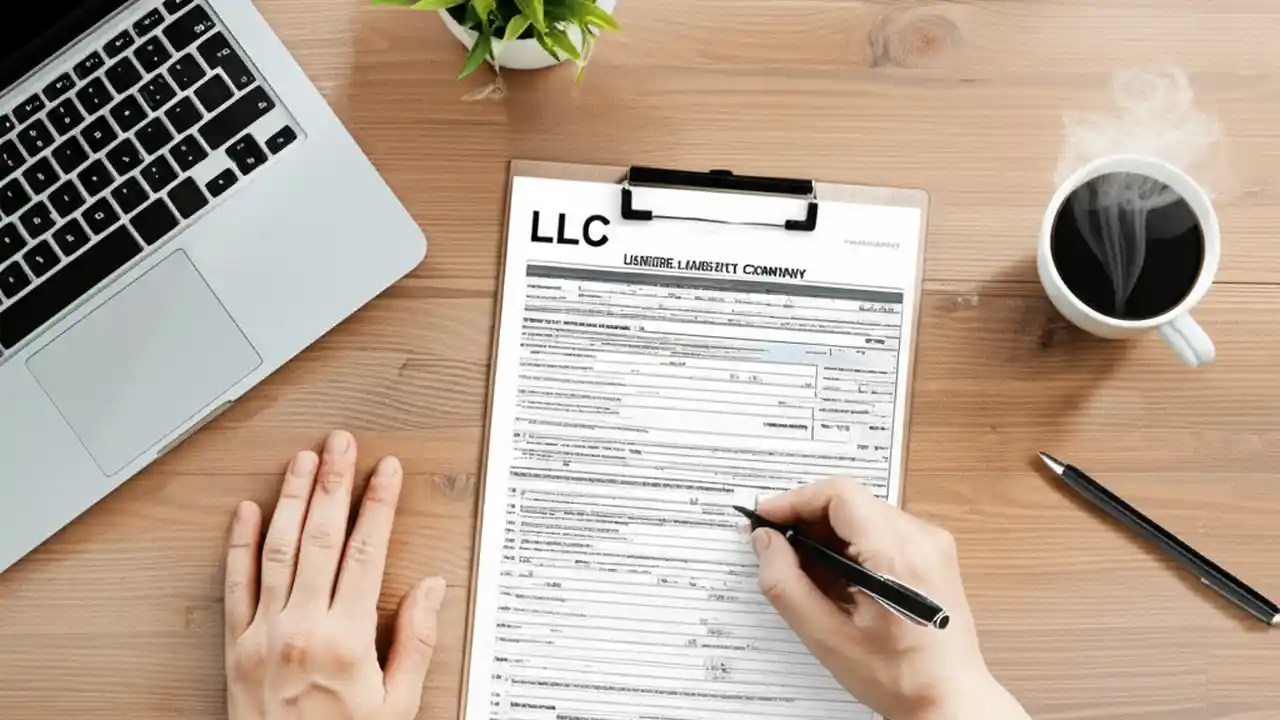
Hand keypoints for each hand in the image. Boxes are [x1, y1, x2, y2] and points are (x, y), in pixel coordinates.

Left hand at [223, 430, 445, 719]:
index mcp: (347, 639)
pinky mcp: (236, 645)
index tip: (386, 472)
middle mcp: (302, 627)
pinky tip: (247, 512)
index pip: (365, 552)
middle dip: (333, 484)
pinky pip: (234, 584)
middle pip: (321, 538)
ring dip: (290, 500)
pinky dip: (239, 545)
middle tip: (340, 444)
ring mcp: (264, 633)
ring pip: (278, 550)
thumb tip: (433, 588)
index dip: (378, 505)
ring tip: (302, 461)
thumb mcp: (398, 704)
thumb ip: (417, 642)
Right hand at [750, 478, 1027, 719]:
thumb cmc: (898, 677)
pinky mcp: (933, 552)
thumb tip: (765, 542)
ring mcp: (932, 543)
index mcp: (897, 556)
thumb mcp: (826, 636)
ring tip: (807, 569)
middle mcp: (921, 539)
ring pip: (864, 512)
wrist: (949, 698)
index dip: (794, 500)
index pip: (839, 494)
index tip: (765, 519)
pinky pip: (882, 527)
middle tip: (777, 548)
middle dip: (807, 518)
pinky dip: (852, 541)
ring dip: (828, 531)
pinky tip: (838, 575)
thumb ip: (786, 584)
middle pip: (850, 501)